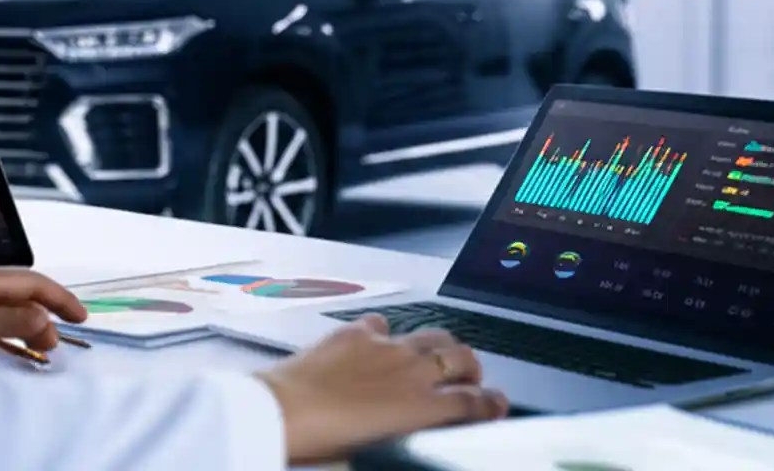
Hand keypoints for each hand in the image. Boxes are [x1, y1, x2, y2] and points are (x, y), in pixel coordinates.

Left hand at [0, 268, 87, 350]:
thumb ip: (3, 318)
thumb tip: (44, 319)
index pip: (33, 282)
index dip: (60, 297)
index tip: (81, 317)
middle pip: (20, 294)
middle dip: (44, 315)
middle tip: (55, 345)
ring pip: (2, 307)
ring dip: (24, 324)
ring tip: (35, 347)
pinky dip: (1, 330)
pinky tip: (0, 342)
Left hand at [256, 315, 507, 464]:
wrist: (279, 414)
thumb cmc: (322, 445)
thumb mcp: (378, 450)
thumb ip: (410, 433)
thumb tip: (419, 427)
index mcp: (423, 407)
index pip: (476, 401)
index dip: (492, 403)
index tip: (494, 405)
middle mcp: (412, 371)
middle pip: (463, 358)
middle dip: (471, 369)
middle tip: (467, 380)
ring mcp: (385, 346)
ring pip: (433, 334)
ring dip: (440, 347)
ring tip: (433, 357)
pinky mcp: (355, 332)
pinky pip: (383, 324)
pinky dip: (386, 334)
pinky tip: (376, 344)